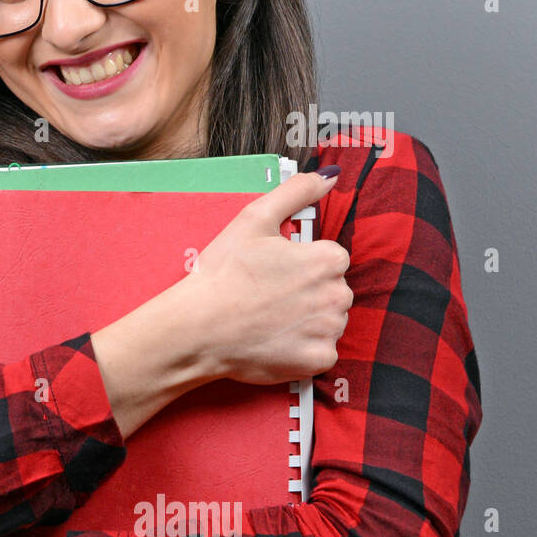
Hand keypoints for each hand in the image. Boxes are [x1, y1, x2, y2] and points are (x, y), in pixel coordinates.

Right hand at [176, 169, 351, 384]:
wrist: (198, 327)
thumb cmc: (223, 273)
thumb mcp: (254, 218)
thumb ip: (297, 191)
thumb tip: (330, 176)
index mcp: (328, 259)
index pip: (331, 259)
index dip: (301, 264)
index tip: (273, 272)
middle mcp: (338, 295)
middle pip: (332, 291)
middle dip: (307, 292)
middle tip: (267, 296)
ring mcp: (328, 331)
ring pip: (328, 321)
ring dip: (307, 321)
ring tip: (268, 319)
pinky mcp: (317, 361)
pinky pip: (320, 352)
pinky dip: (301, 349)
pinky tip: (273, 340)